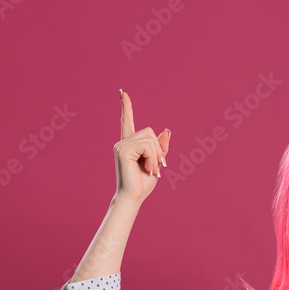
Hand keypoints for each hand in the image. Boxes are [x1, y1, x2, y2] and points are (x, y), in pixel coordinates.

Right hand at [114, 89, 169, 205]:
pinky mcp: (123, 150)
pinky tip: (147, 168)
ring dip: (156, 156)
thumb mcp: (157, 162)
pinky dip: (152, 158)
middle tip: (157, 167)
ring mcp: (121, 145)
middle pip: (149, 131)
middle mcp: (123, 142)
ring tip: (151, 169)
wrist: (133, 197)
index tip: (122, 92)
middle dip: (158, 149)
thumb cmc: (143, 183)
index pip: (127, 121)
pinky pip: (147, 145)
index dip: (125, 106)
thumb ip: (160, 147)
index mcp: (130, 144)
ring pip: (149, 138)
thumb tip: (167, 130)